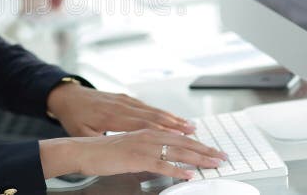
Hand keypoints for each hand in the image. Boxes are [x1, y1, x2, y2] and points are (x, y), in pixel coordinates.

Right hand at [39, 130, 226, 179]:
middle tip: (222, 156)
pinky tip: (188, 174)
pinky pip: (161, 164)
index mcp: (147, 132)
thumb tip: (166, 160)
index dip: (198, 143)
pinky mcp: (136, 158)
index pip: (178, 137)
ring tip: (214, 163)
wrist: (83, 151)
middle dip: (205, 149)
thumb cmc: (104, 152)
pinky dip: (177, 169)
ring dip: (198, 157)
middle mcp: (148, 135)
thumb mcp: (131, 149)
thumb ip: (149, 151)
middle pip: (183, 142)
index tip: (213, 149)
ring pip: (177, 151)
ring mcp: (143, 146)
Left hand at [46, 83, 195, 136]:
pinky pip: (148, 107)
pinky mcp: (125, 98)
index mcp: (111, 117)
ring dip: (174, 119)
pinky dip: (163, 113)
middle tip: (193, 133)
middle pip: (154, 118)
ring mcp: (125, 101)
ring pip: (154, 111)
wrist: (68, 96)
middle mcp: (121, 106)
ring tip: (191, 127)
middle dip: (176, 127)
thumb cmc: (74, 117)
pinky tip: (175, 119)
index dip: (161, 133)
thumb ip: (100, 141)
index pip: (142, 126)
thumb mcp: (82, 133)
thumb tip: (115, 152)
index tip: (179, 140)